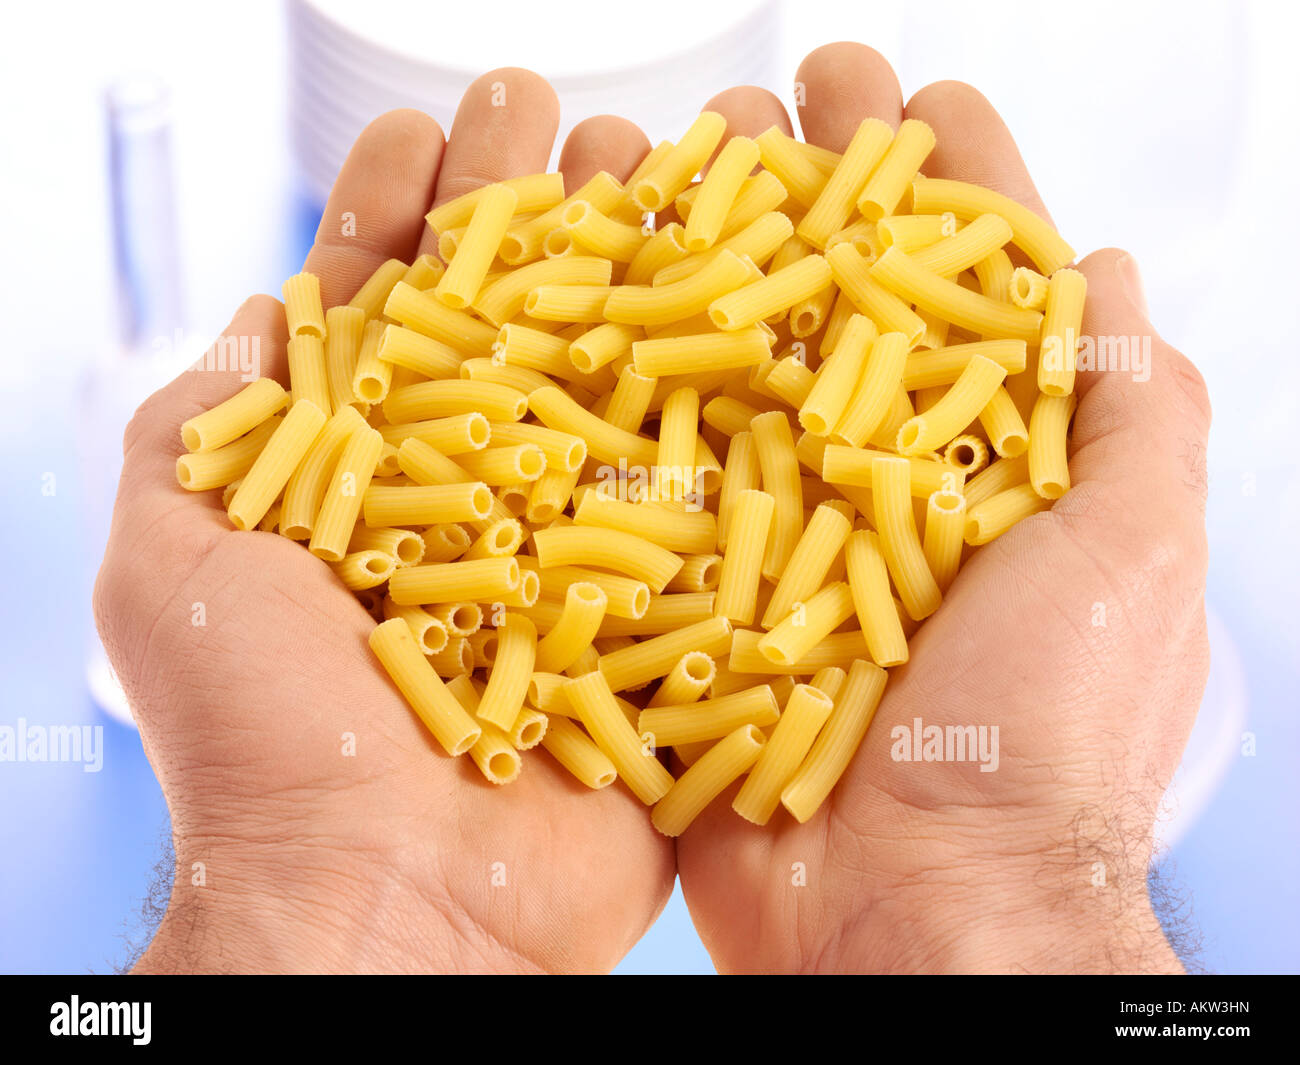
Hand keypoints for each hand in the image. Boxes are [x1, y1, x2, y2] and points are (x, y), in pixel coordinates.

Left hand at [95, 70, 672, 973]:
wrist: (396, 906)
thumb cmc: (266, 742)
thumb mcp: (170, 567)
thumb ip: (199, 434)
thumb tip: (257, 320)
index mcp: (366, 473)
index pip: (385, 312)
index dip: (400, 213)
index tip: (423, 127)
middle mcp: (478, 492)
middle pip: (512, 322)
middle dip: (531, 209)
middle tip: (557, 110)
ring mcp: (576, 543)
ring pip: (614, 377)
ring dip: (635, 264)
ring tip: (665, 156)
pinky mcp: (659, 607)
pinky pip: (705, 489)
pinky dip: (729, 396)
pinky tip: (757, 299)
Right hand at [675, 44, 1209, 972]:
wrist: (910, 910)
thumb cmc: (1038, 738)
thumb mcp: (1130, 560)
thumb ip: (1135, 417)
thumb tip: (1111, 279)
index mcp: (982, 463)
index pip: (967, 287)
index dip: (945, 181)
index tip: (913, 92)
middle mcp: (868, 482)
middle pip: (829, 303)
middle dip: (800, 191)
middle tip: (762, 99)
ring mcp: (769, 531)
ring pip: (722, 367)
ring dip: (690, 260)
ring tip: (648, 162)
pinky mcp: (686, 591)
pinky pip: (636, 473)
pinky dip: (602, 388)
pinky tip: (568, 303)